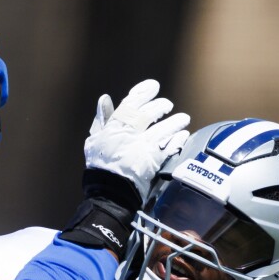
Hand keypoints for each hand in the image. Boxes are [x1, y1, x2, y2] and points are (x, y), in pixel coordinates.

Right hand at [82, 79, 192, 198]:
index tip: (153, 86)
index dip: (143, 93)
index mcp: (114, 127)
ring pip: (163, 128)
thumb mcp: (95, 140)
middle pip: (150, 113)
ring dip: (175, 122)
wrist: (108, 192)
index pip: (131, 103)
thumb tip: (104, 99)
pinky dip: (177, 139)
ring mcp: (143, 147)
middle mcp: (130, 134)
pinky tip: (183, 135)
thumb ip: (102, 119)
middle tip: (168, 105)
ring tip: (183, 119)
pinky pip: (170, 146)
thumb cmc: (99, 167)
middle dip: (161, 106)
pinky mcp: (154, 160)